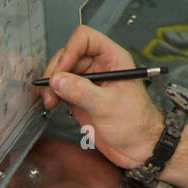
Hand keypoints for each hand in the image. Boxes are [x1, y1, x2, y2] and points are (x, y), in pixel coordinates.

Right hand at [39, 25, 163, 169]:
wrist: (138, 148)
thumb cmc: (135, 123)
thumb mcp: (108, 105)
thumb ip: (82, 91)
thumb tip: (58, 80)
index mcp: (113, 58)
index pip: (86, 38)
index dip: (71, 50)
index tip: (62, 70)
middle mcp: (100, 66)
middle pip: (69, 54)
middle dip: (57, 70)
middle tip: (51, 89)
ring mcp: (89, 81)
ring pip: (62, 71)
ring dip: (51, 83)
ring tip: (50, 100)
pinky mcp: (80, 96)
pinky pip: (61, 87)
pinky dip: (52, 93)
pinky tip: (51, 103)